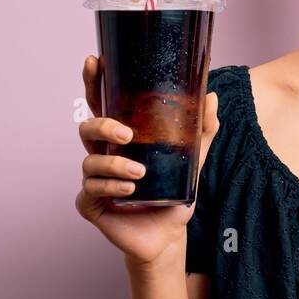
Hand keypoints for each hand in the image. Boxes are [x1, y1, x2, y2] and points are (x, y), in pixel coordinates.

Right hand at [75, 54, 219, 266]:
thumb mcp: (193, 162)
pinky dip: (111, 186)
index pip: (102, 105)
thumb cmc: (173, 195)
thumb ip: (202, 132)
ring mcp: (94, 180)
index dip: (95, 82)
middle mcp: (103, 155)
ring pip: (90, 161)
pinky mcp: (91, 204)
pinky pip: (91, 190)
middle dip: (102, 125)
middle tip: (126, 133)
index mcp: (121, 139)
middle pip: (87, 127)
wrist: (169, 236)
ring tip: (140, 173)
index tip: (95, 62)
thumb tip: (211, 96)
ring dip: (113, 164)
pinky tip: (130, 189)